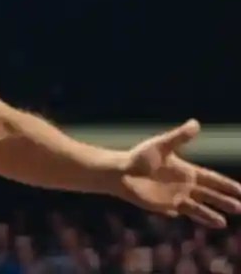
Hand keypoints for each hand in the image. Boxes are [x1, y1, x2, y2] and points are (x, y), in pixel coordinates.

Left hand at [115, 119, 240, 227]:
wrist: (119, 171)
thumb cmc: (139, 157)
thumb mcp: (161, 146)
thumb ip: (179, 137)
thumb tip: (196, 123)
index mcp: (187, 171)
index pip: (212, 179)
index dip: (226, 185)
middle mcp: (184, 185)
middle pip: (209, 195)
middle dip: (224, 201)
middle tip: (240, 209)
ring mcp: (175, 197)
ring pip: (197, 208)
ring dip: (210, 215)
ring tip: (222, 223)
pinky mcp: (164, 206)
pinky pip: (181, 213)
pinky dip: (189, 216)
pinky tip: (200, 222)